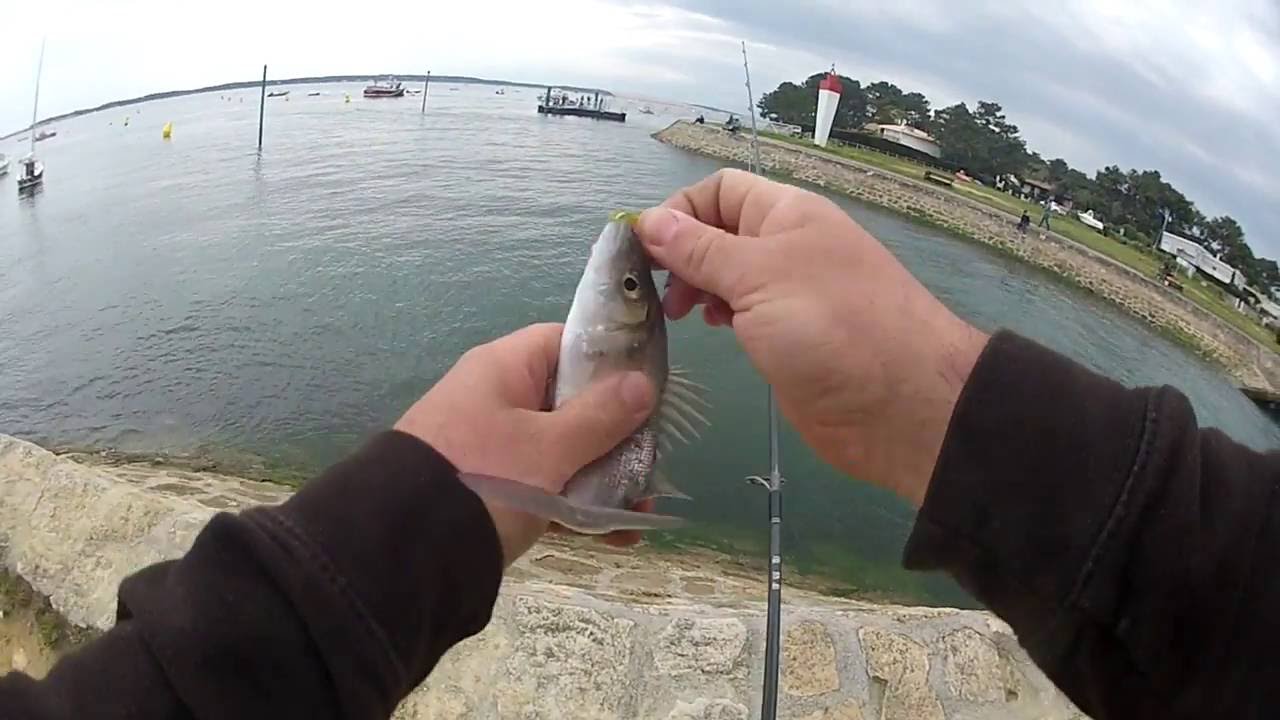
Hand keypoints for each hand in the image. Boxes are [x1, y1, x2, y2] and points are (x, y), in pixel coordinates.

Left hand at [394, 323, 655, 564]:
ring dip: (603, 476)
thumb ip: (601, 417)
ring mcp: (492, 447)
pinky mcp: (491, 489)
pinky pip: (545, 486)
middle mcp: (496, 400)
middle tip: (652, 461)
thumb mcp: (550, 448)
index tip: (650, 387)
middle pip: (570, 401)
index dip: (610, 360)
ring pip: (561, 450)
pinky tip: (616, 534)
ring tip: (641, 508)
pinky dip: (577, 505)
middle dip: (617, 433)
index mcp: (505, 370)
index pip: (565, 343)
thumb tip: (642, 382)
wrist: (404, 550)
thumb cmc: (486, 478)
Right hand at [636, 169, 988, 504]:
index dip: (678, 212)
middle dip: (682, 254)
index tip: (645, 252)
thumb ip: (700, 250)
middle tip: (662, 294)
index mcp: (786, 214)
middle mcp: (787, 245)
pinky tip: (716, 330)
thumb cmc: (830, 327)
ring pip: (727, 274)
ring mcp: (789, 292)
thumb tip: (649, 220)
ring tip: (682, 315)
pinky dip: (721, 314)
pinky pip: (743, 310)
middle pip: (718, 231)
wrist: (903, 406)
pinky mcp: (789, 335)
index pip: (719, 190)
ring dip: (698, 286)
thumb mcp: (758, 277)